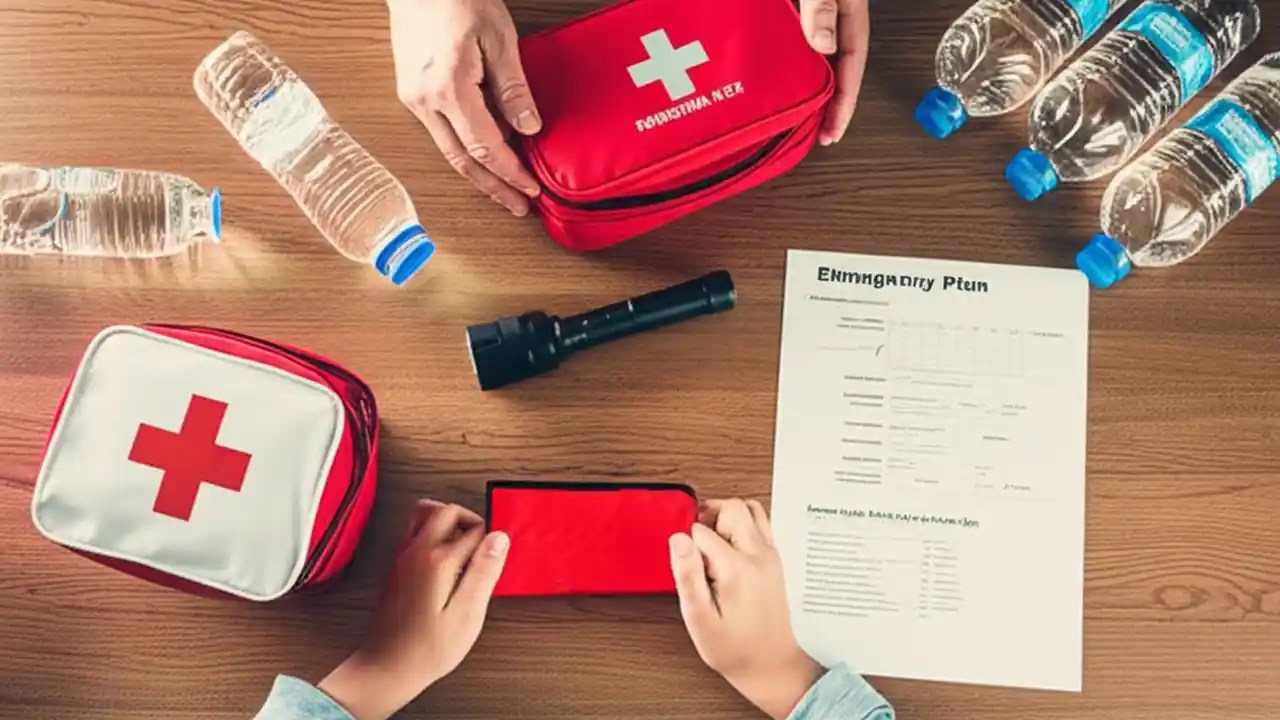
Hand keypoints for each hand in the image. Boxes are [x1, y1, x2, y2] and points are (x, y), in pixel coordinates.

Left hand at [319, 500, 509, 719]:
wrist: (387, 666)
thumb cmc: (427, 650)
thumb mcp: (467, 615)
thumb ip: (484, 571)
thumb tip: (499, 538)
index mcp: (438, 561)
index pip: (474, 530)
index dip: (491, 542)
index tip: (496, 559)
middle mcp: (416, 552)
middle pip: (446, 510)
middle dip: (470, 520)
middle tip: (484, 547)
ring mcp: (402, 557)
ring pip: (424, 513)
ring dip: (447, 521)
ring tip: (464, 548)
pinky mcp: (396, 566)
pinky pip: (414, 531)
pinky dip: (433, 533)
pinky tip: (446, 562)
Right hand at [388, 0, 541, 214]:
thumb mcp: (498, 37)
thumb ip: (513, 86)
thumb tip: (529, 126)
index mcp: (449, 88)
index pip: (485, 147)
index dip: (510, 172)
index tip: (531, 189)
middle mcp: (425, 101)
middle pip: (463, 161)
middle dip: (494, 188)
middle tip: (519, 206)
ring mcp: (414, 99)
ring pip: (449, 150)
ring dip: (479, 173)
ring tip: (505, 188)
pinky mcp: (411, 93)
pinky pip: (442, 132)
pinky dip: (466, 148)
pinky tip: (486, 152)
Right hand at [670, 499, 821, 719]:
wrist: (770, 665)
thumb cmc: (735, 649)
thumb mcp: (699, 619)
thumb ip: (687, 576)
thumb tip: (678, 540)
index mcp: (737, 569)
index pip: (701, 531)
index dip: (685, 543)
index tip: (683, 563)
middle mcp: (758, 556)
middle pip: (731, 507)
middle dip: (707, 517)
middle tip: (695, 544)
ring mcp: (770, 556)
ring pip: (750, 509)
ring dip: (727, 516)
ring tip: (711, 543)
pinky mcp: (774, 560)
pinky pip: (760, 524)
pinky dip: (742, 524)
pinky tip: (728, 548)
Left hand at [799, 0, 869, 144]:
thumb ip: (823, 6)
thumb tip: (825, 45)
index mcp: (851, 10)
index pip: (852, 63)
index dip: (844, 101)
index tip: (834, 130)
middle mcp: (838, 16)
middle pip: (841, 68)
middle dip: (833, 104)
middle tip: (823, 136)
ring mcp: (819, 13)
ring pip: (822, 58)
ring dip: (816, 87)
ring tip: (807, 117)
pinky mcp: (800, 9)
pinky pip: (799, 43)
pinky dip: (796, 66)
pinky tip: (786, 80)